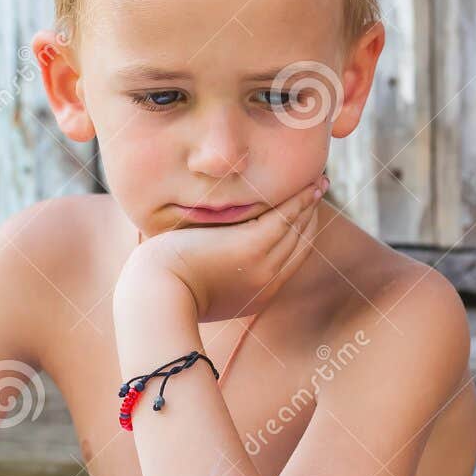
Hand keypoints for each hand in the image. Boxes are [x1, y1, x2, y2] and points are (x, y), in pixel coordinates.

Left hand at [122, 174, 327, 322]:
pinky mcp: (252, 246)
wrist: (157, 295)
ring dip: (309, 202)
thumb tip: (211, 256)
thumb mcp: (199, 285)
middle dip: (311, 214)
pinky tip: (304, 183)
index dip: (302, 232)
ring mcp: (262, 265)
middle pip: (300, 242)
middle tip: (318, 189)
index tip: (307, 212)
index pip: (290, 259)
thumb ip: (216, 272)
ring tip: (318, 180)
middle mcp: (267, 282)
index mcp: (257, 294)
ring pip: (296, 228)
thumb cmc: (165, 287)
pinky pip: (285, 216)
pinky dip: (298, 199)